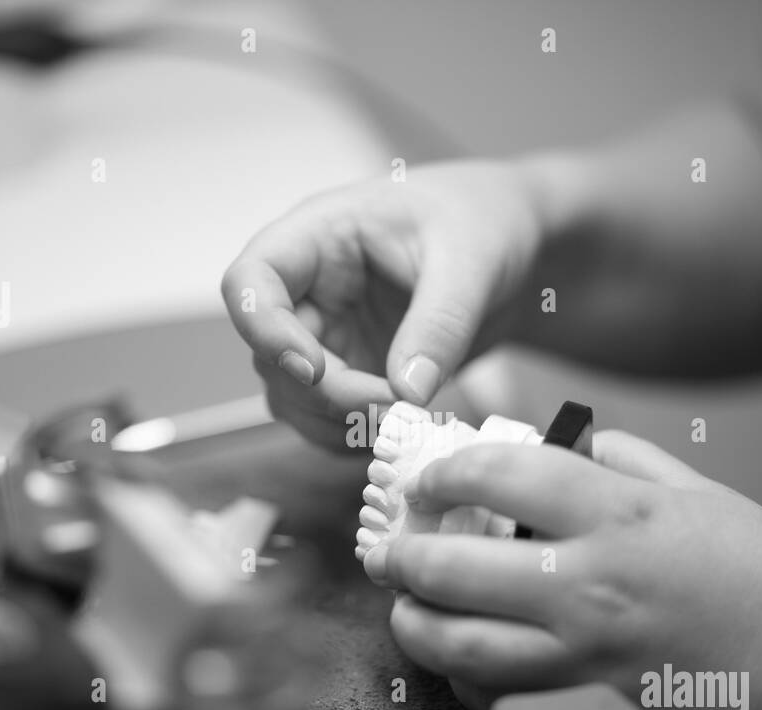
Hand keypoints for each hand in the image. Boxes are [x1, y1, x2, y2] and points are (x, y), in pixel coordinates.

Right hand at [220, 160, 545, 450]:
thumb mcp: (471, 261)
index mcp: (318, 236)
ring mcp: (325, 335)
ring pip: (291, 397)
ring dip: (337, 422)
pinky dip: (355, 435)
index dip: (264, 331)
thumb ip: (439, 324)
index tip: (314, 368)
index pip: (249, 282)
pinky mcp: (350, 372)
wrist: (512, 245)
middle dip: (326, 392)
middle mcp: (307, 289)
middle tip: (394, 406)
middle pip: (270, 355)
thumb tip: (407, 393)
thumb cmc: (483, 221)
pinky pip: (326, 419)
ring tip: (406, 418)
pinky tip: (403, 427)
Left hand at [367, 431, 761, 709]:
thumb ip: (629, 460)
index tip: (430, 476)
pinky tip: (460, 656)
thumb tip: (575, 439)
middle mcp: (589, 587)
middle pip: (452, 568)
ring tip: (404, 606)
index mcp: (619, 517)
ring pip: (457, 647)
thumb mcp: (704, 492)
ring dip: (413, 624)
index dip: (447, 470)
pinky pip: (496, 701)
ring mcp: (583, 657)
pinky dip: (463, 678)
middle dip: (401, 553)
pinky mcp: (587, 709)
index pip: (501, 476)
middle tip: (386, 547)